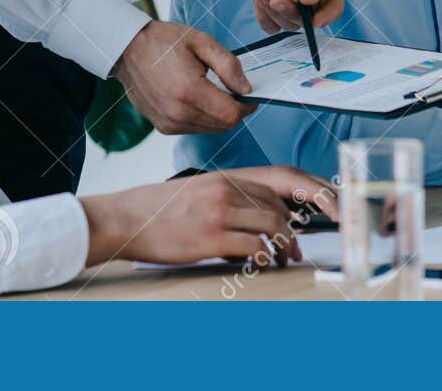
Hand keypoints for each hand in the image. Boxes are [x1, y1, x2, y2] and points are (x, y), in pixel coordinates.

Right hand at [81, 167, 333, 267]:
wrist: (125, 218)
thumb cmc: (158, 210)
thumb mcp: (198, 191)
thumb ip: (229, 198)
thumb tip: (258, 219)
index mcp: (225, 177)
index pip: (279, 182)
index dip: (303, 197)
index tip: (316, 213)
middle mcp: (226, 189)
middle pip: (278, 206)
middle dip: (294, 229)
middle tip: (296, 249)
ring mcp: (219, 212)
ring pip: (271, 225)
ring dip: (284, 245)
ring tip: (284, 259)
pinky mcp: (211, 237)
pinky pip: (252, 247)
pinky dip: (264, 257)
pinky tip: (263, 263)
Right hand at [112, 20, 256, 134]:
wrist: (127, 50)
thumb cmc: (164, 42)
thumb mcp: (202, 42)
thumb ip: (229, 65)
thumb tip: (246, 88)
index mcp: (189, 92)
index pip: (232, 115)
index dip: (246, 106)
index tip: (248, 93)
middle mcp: (178, 114)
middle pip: (224, 125)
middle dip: (234, 109)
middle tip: (231, 87)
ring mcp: (169, 123)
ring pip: (211, 129)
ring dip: (218, 114)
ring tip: (211, 89)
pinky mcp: (163, 127)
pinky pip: (195, 128)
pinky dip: (203, 116)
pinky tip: (196, 96)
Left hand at [237, 0, 345, 31]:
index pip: (334, 6)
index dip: (326, 17)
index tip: (314, 21)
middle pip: (309, 19)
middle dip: (293, 13)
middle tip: (276, 0)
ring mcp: (292, 2)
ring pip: (289, 23)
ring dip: (275, 13)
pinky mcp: (272, 5)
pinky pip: (271, 24)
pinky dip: (265, 17)